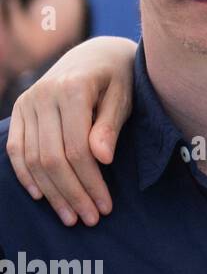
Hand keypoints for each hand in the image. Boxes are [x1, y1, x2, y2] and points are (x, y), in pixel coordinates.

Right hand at [4, 36, 137, 225]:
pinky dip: (25, 174)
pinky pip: (15, 148)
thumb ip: (111, 125)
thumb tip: (102, 158)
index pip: (77, 149)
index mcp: (73, 89)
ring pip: (31, 158)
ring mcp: (27, 102)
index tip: (105, 206)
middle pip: (52, 157)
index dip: (90, 182)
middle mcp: (43, 96)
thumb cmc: (119, 78)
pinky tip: (42, 196)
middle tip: (90, 219)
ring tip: (71, 216)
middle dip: (72, 193)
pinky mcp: (19, 110)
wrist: (97, 54)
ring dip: (51, 191)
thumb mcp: (124, 96)